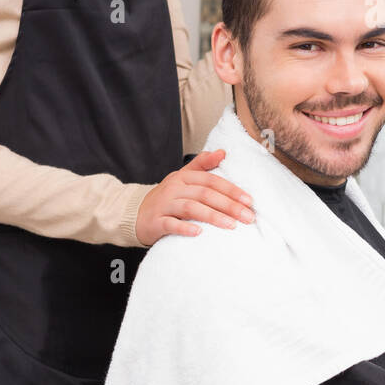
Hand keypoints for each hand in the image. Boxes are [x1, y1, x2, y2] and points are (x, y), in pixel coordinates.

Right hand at [135, 149, 254, 245]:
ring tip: (231, 226)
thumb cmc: (167, 197)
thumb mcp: (183, 177)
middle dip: (229, 205)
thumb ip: (202, 164)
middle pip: (205, 194)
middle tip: (248, 217)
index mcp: (184, 177)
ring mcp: (164, 205)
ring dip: (213, 216)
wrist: (135, 212)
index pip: (211, 181)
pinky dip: (185, 227)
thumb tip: (223, 152)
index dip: (231, 190)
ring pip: (191, 208)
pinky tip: (199, 232)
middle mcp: (174, 188)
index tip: (249, 201)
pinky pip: (170, 224)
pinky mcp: (156, 222)